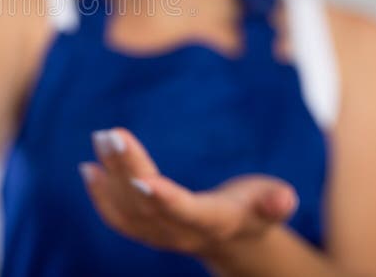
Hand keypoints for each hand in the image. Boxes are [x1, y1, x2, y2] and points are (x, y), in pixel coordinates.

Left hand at [79, 127, 297, 258]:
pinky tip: (89, 169)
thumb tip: (285, 198)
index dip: (166, 199)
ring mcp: (161, 235)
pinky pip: (119, 218)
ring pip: (129, 209)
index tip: (144, 181)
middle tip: (110, 135)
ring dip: (111, 175)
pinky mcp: (146, 230)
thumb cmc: (255, 209)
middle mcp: (182, 233)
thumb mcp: (269, 204)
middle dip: (128, 169)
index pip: (186, 212)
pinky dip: (101, 195)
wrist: (235, 240)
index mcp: (214, 223)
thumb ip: (273, 203)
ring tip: (100, 139)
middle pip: (148, 205)